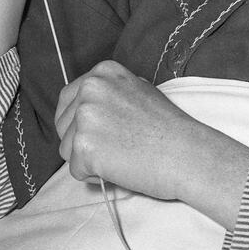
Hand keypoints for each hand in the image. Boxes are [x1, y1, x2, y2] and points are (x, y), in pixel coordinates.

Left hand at [54, 61, 248, 228]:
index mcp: (102, 73)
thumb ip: (110, 95)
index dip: (80, 122)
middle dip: (80, 142)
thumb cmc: (168, 128)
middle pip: (62, 125)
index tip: (102, 132)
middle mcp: (90, 88)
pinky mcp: (84, 146)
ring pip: (66, 149)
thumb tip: (86, 107)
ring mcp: (85, 116)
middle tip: (114, 147)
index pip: (68, 99)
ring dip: (88, 160)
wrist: (186, 152)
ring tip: (120, 156)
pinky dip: (94, 176)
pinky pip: (75, 170)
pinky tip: (120, 167)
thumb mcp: (139, 92)